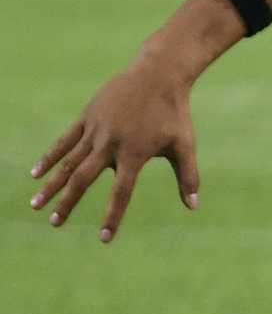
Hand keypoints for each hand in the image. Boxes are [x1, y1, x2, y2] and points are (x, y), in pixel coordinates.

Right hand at [29, 52, 201, 241]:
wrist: (158, 75)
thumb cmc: (174, 113)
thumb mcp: (184, 145)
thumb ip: (188, 176)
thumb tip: (194, 205)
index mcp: (135, 154)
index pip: (121, 192)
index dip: (112, 216)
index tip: (104, 238)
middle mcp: (111, 144)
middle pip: (84, 179)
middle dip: (68, 203)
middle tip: (54, 224)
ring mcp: (96, 130)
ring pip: (68, 162)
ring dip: (51, 184)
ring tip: (36, 204)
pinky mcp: (87, 117)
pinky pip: (64, 141)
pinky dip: (50, 157)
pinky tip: (36, 173)